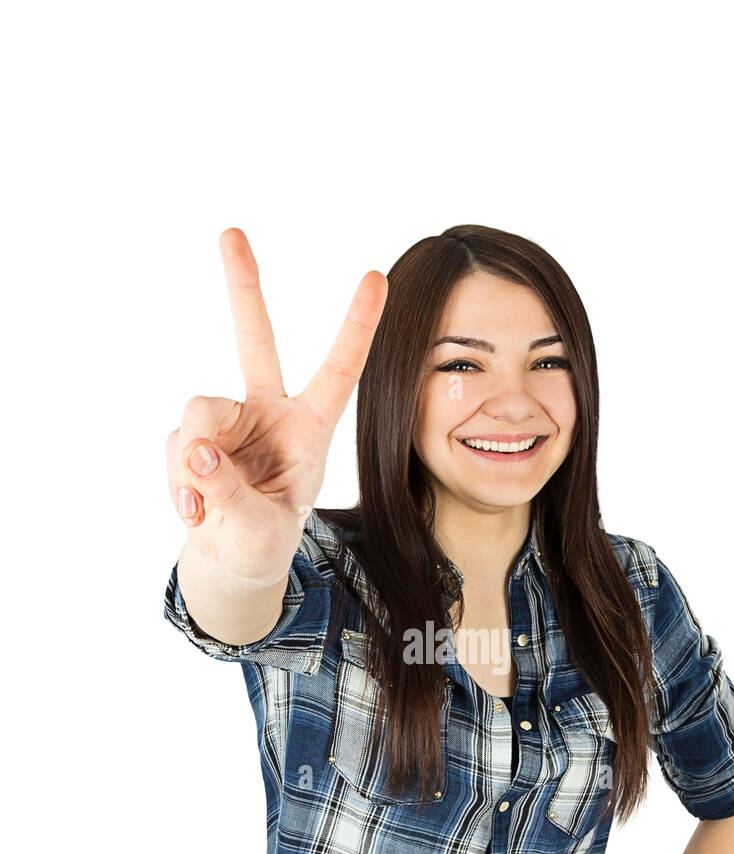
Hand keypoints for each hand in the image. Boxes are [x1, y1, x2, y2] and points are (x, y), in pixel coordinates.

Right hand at [166, 227, 387, 586]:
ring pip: (197, 415)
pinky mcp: (194, 434)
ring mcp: (228, 421)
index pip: (338, 372)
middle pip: (254, 340)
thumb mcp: (260, 529)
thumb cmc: (262, 541)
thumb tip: (197, 450)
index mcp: (309, 428)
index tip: (377, 277)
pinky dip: (178, 482)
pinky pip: (176, 445)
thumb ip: (230, 491)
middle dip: (242, 286)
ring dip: (193, 466)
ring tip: (208, 508)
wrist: (231, 560)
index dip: (356, 327)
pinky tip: (195, 506)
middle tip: (231, 233)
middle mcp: (268, 412)